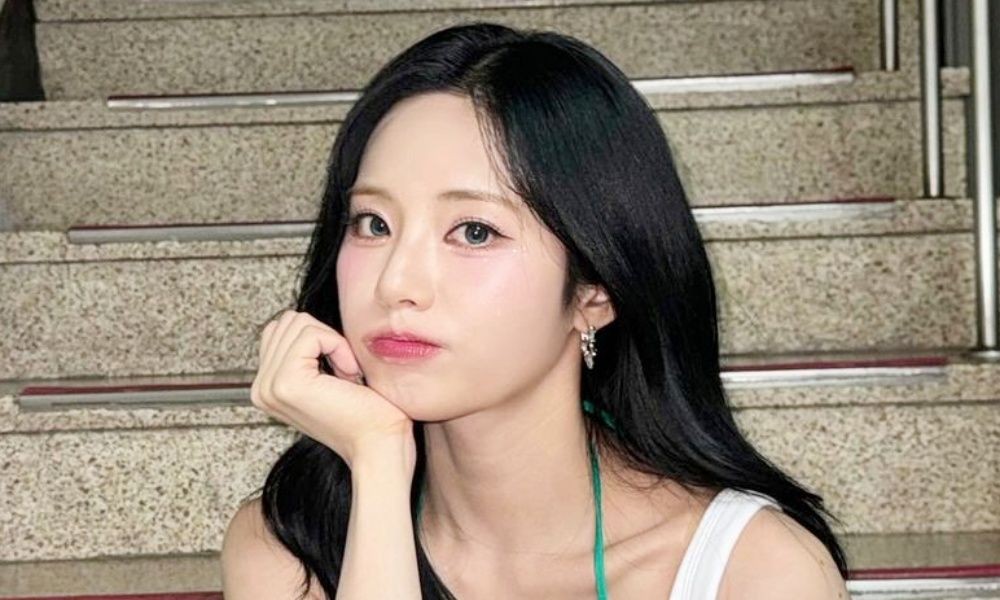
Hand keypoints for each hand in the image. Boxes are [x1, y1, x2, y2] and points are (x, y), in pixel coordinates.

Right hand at [250, 309, 415, 472]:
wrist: (379, 445)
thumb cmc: (367, 414)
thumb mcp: (326, 377)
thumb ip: (305, 353)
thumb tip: (300, 320)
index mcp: (268, 387)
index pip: (282, 329)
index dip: (319, 337)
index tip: (341, 369)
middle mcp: (261, 389)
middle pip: (288, 321)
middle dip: (324, 336)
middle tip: (345, 372)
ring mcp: (270, 387)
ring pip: (298, 323)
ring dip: (332, 342)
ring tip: (346, 375)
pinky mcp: (286, 383)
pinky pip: (311, 334)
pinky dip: (338, 346)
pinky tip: (349, 376)